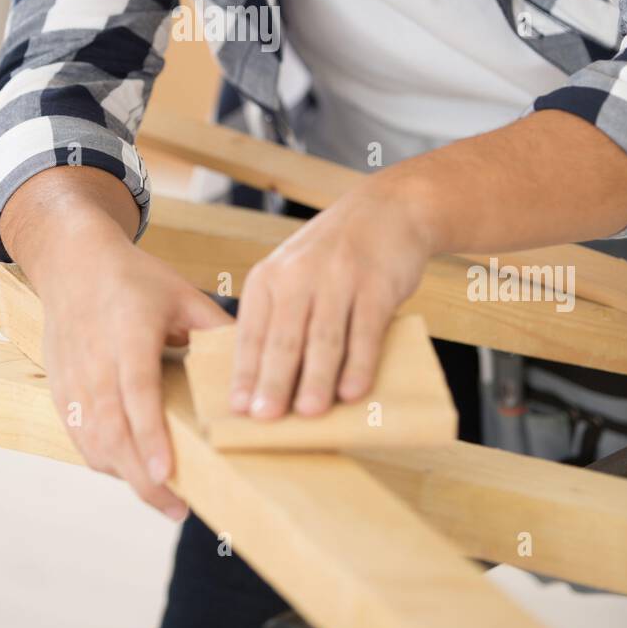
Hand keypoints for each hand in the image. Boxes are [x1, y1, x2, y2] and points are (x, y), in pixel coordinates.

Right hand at [41, 237, 228, 517]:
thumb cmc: (134, 279)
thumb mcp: (181, 293)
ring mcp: (72, 378)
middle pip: (111, 431)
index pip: (136, 394)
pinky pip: (79, 437)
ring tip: (164, 498)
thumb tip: (256, 360)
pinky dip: (104, 461)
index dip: (149, 437)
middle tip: (178, 508)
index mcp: (128, 334)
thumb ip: (216, 327)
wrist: (73, 263)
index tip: (166, 473)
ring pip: (92, 442)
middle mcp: (94, 361)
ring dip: (125, 476)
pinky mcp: (60, 390)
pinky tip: (133, 472)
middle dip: (142, 478)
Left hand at [228, 183, 432, 418]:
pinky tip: (353, 391)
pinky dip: (359, 364)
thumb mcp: (292, 273)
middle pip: (283, 338)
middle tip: (265, 418)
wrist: (388, 209)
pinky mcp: (376, 285)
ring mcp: (339, 279)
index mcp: (268, 278)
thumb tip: (268, 384)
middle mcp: (298, 276)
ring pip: (323, 338)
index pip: (251, 332)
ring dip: (316, 379)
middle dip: (273, 381)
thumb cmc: (333, 255)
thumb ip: (279, 319)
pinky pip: (365, 331)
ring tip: (308, 413)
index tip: (238, 408)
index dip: (245, 372)